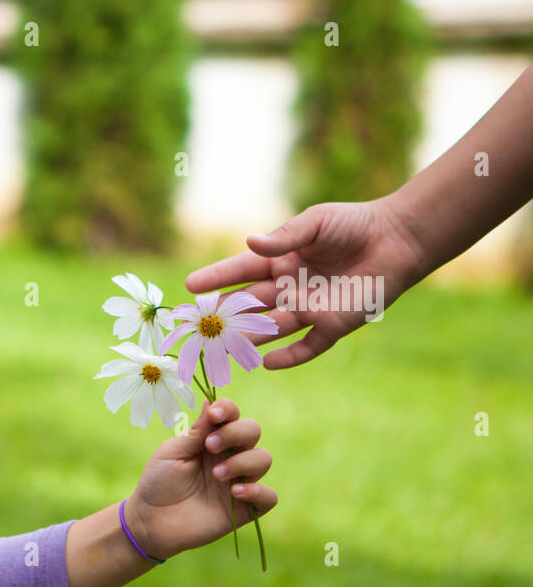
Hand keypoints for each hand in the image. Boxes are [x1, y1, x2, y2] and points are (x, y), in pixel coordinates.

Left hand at [125, 398, 276, 559]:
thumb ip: (196, 431)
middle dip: (236, 433)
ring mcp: (239, 481)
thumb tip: (211, 400)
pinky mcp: (245, 508)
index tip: (215, 415)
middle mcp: (230, 456)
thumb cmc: (158, 483)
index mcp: (212, 439)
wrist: (151, 521)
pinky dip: (257, 491)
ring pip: (264, 459)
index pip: (232, 415)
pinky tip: (235, 493)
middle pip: (253, 431)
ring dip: (243, 462)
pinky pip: (269, 496)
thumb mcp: (173, 452)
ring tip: (217, 475)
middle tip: (211, 446)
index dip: (228, 410)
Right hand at [183, 197, 429, 369]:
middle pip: (248, 306)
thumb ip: (284, 237)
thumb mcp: (316, 223)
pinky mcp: (331, 327)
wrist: (397, 239)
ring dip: (248, 338)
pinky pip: (306, 348)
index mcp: (278, 262)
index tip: (189, 286)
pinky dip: (288, 358)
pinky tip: (268, 364)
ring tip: (224, 347)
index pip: (239, 272)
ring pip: (271, 329)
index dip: (215, 278)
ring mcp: (307, 310)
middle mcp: (286, 290)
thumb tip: (250, 243)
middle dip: (222, 316)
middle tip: (195, 325)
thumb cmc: (354, 225)